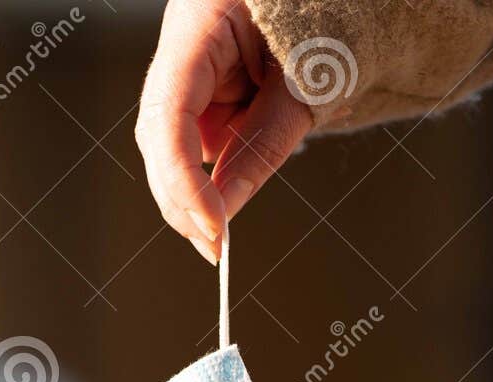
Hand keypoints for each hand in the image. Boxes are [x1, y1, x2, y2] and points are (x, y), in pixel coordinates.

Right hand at [135, 0, 313, 262]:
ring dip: (202, 182)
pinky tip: (242, 170)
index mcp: (199, 25)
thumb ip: (263, 146)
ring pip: (174, 143)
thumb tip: (224, 212)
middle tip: (215, 247)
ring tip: (231, 215)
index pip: (169, 115)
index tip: (212, 228)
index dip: (183, 180)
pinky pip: (200, 134)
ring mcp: (188, 64)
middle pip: (158, 135)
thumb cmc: (333, 15)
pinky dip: (220, 163)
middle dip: (183, 197)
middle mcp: (182, 44)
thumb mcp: (306, 85)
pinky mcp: (203, 83)